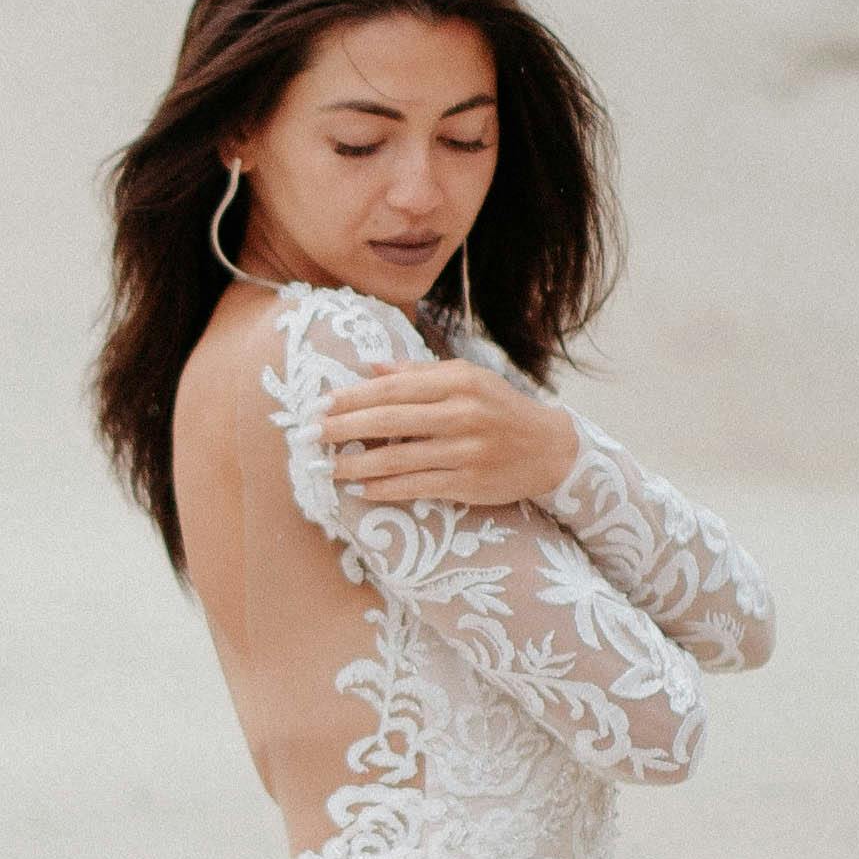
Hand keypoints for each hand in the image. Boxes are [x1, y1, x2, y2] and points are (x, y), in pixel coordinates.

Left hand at [314, 361, 581, 510]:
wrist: (548, 448)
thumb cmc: (498, 409)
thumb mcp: (465, 378)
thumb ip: (417, 374)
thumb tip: (367, 368)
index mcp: (457, 381)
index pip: (392, 389)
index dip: (352, 398)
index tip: (319, 405)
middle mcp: (462, 413)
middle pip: (389, 422)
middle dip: (343, 429)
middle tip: (310, 436)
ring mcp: (466, 450)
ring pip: (399, 459)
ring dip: (357, 464)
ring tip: (328, 467)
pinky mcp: (469, 483)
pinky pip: (418, 487)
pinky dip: (386, 489)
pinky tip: (362, 489)